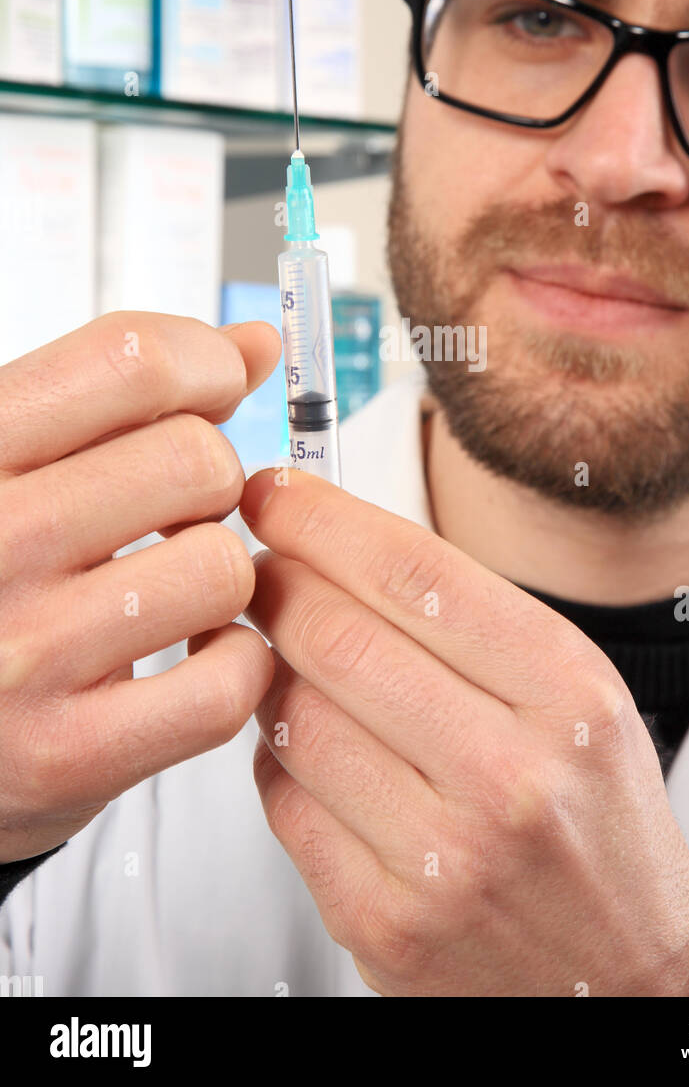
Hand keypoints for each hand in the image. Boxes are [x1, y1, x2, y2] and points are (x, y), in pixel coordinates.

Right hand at [0, 312, 279, 862]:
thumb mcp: (23, 463)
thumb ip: (126, 394)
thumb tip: (255, 344)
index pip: (130, 358)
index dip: (204, 362)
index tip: (214, 387)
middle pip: (198, 459)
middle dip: (213, 480)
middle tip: (172, 514)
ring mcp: (23, 654)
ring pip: (223, 567)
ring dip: (223, 576)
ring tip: (171, 589)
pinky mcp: (65, 754)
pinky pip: (227, 680)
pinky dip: (236, 665)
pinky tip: (191, 655)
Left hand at [240, 468, 688, 996]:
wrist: (625, 977)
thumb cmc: (597, 822)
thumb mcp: (577, 695)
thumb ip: (470, 622)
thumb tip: (336, 547)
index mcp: (568, 694)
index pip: (413, 573)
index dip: (322, 519)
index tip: (276, 494)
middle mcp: (510, 773)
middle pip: (337, 636)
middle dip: (273, 583)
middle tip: (255, 567)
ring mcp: (441, 857)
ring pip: (293, 717)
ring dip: (264, 671)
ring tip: (281, 657)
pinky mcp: (383, 923)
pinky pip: (283, 803)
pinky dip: (275, 759)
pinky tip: (307, 747)